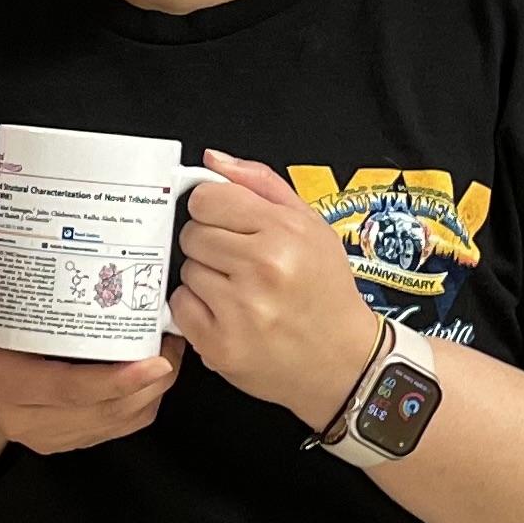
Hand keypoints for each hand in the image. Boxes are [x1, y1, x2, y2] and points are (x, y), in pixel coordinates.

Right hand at [0, 286, 180, 453]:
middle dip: (151, 381)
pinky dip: (145, 402)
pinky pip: (120, 427)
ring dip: (154, 391)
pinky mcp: (73, 441)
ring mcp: (56, 436)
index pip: (69, 390)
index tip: (155, 361)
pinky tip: (156, 373)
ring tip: (170, 350)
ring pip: (120, 421)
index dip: (117, 379)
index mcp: (7, 390)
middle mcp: (33, 421)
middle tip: (173, 343)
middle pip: (106, 409)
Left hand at [168, 150, 389, 431]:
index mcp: (284, 233)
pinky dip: (197, 309)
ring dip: (205, 278)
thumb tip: (214, 161)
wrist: (343, 361)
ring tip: (239, 291)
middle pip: (192, 234)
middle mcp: (263, 269)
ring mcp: (240, 310)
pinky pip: (180, 307)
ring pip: (186, 270)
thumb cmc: (325, 291)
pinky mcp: (221, 345)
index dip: (213, 209)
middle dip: (210, 244)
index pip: (208, 199)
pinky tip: (227, 313)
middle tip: (238, 262)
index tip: (225, 223)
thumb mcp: (310, 226)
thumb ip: (261, 185)